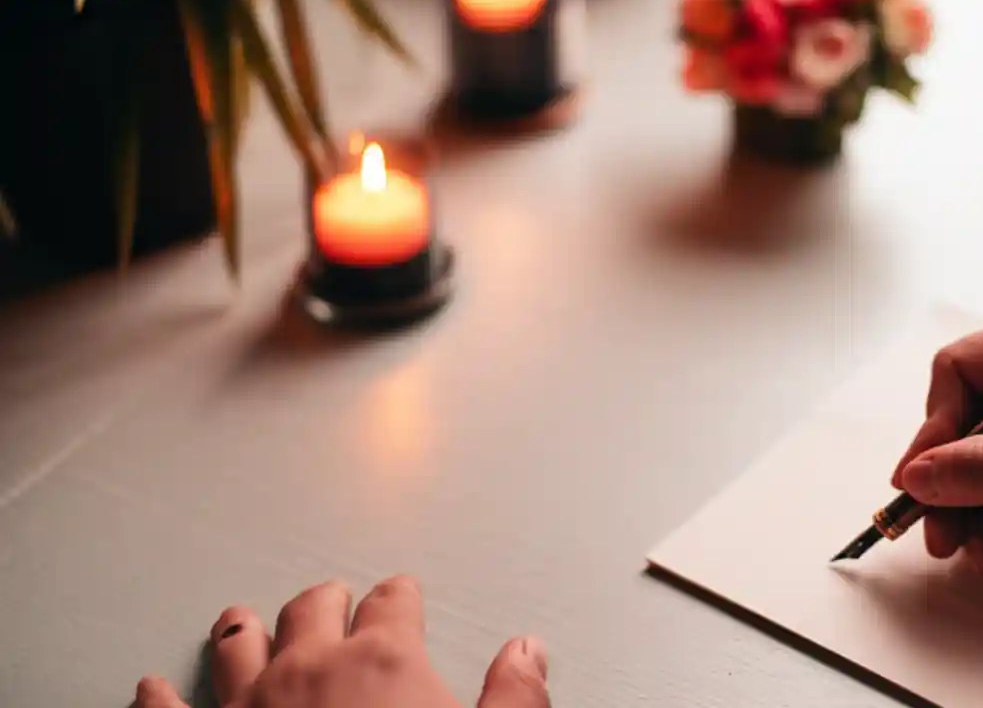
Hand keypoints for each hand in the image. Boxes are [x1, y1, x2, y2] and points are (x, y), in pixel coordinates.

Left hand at [133, 576, 548, 707]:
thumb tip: (526, 651)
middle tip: (336, 597)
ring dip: (244, 629)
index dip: (400, 595)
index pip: (393, 603)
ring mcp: (248, 706)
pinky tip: (149, 689)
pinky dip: (155, 700)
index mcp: (383, 660)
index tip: (401, 593)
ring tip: (242, 618)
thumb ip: (512, 697)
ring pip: (240, 645)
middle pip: (314, 608)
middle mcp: (310, 668)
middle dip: (328, 600)